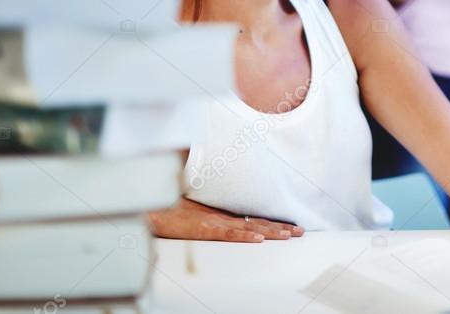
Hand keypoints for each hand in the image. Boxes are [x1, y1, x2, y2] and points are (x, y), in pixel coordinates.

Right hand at [148, 197, 303, 242]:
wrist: (148, 209)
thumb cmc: (168, 211)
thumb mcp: (192, 214)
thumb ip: (208, 216)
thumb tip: (221, 221)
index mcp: (220, 214)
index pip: (252, 219)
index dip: (272, 222)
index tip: (290, 226)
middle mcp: (221, 217)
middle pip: (256, 222)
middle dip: (280, 227)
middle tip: (300, 231)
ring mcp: (214, 223)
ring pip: (248, 228)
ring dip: (270, 232)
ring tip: (289, 235)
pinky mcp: (203, 229)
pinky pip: (227, 234)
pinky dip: (244, 236)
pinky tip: (258, 239)